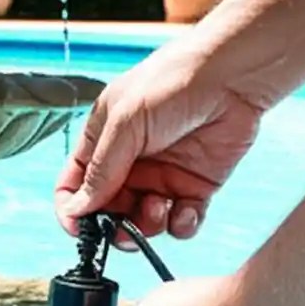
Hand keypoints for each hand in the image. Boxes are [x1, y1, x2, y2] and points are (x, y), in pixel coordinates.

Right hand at [55, 40, 264, 244]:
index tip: (80, 230)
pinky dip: (182, 225)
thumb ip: (100, 171)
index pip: (74, 186)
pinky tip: (187, 210)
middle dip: (113, 226)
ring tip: (160, 205)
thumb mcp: (125, 123)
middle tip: (122, 228)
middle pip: (107, 212)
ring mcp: (161, 178)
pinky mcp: (195, 188)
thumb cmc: (172, 83)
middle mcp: (128, 165)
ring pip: (143, 224)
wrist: (232, 75)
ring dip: (148, 225)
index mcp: (102, 143)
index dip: (72, 210)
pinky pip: (181, 222)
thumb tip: (74, 210)